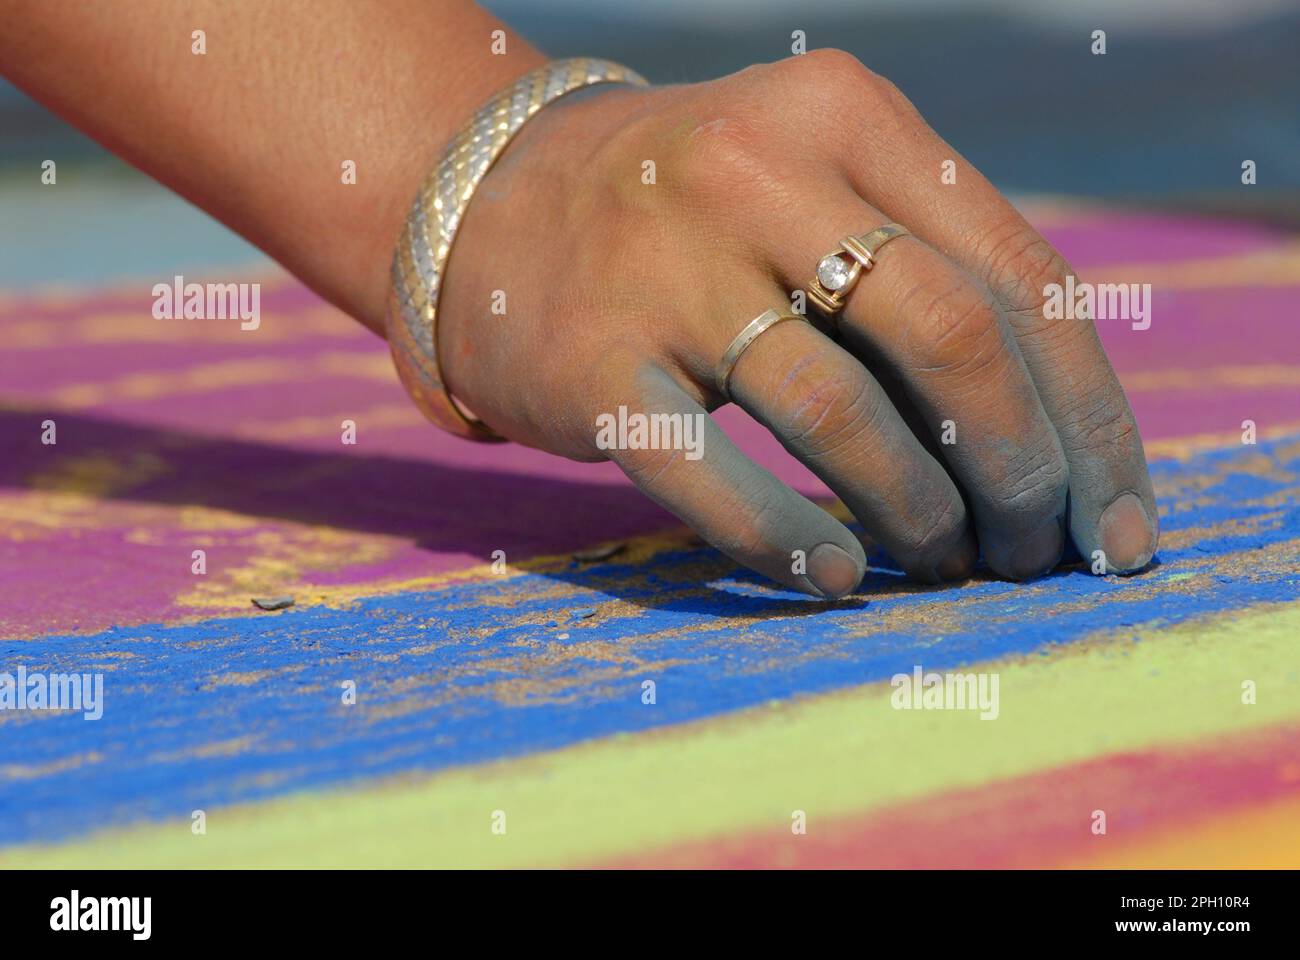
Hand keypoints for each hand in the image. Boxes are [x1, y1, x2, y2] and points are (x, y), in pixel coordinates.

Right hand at [437, 50, 1158, 597]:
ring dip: (916, 513)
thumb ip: (925, 272)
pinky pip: (712, 477)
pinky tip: (836, 575)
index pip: (1019, 276)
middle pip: (948, 338)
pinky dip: (788, 540)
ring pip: (839, 414)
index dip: (1088, 417)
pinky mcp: (591, 366)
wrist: (491, 206)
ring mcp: (664, 268)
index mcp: (845, 116)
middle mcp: (757, 172)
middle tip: (1026, 551)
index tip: (1116, 521)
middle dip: (1017, 470)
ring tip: (937, 561)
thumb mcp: (815, 187)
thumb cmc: (693, 220)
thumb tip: (1051, 445)